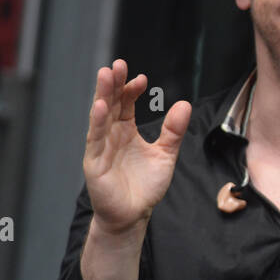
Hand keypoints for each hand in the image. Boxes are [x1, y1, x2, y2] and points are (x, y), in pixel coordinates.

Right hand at [83, 58, 191, 233]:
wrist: (134, 214)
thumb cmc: (146, 186)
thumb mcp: (165, 155)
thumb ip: (173, 131)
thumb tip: (184, 104)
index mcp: (126, 130)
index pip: (126, 104)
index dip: (131, 90)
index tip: (141, 79)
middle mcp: (111, 134)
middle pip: (112, 103)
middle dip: (114, 84)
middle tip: (118, 65)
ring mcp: (101, 146)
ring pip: (101, 116)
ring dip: (103, 95)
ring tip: (106, 75)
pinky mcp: (94, 161)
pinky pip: (95, 138)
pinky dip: (98, 122)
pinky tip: (101, 106)